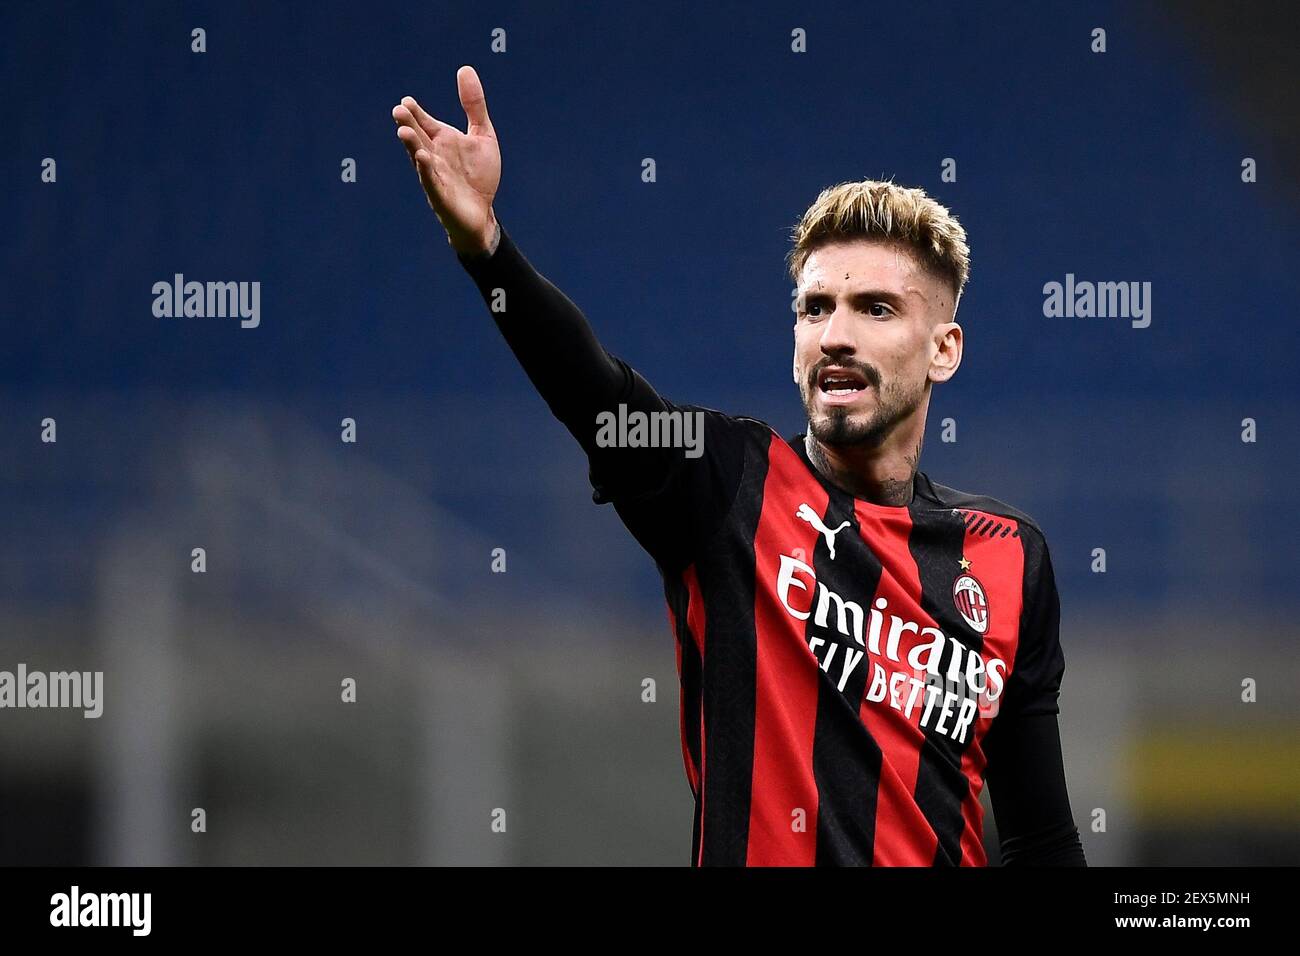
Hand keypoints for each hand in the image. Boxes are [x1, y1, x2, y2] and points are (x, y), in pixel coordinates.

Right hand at [393, 66, 501, 255]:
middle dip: (409, 125)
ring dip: (412, 146)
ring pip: (420, 159)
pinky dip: (426, 171)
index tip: (407, 101)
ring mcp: (435, 176)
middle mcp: (434, 156)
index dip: (416, 112)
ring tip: (404, 132)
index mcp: (442, 140)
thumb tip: (465, 68)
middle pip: (418, 137)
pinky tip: (423, 158)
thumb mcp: (482, 135)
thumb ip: (474, 105)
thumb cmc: (479, 176)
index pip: (425, 122)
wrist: (483, 213)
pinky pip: (431, 182)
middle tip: (399, 111)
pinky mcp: (441, 196)